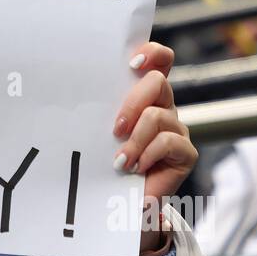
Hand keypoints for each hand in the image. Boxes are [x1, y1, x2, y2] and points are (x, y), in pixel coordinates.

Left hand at [112, 43, 197, 255]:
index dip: (152, 53)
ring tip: (120, 160)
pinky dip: (148, 154)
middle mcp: (163, 107)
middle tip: (115, 128)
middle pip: (158, 82)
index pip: (160, 60)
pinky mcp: (186, 153)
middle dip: (133, 102)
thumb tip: (70, 92)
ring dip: (135, 139)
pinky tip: (136, 168)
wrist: (121, 202)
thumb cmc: (105, 161)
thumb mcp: (99, 131)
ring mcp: (177, 129)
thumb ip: (98, 109)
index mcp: (145, 96)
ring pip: (158, 116)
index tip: (132, 64)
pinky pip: (169, 142)